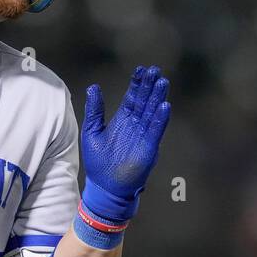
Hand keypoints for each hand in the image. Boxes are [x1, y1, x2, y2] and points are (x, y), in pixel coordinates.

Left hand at [80, 65, 170, 222]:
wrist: (104, 186)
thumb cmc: (98, 162)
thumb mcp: (91, 132)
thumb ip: (94, 110)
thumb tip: (93, 87)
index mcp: (123, 119)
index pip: (132, 97)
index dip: (137, 83)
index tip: (141, 69)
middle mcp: (136, 124)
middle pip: (145, 101)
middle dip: (150, 86)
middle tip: (155, 70)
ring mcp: (143, 135)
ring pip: (152, 112)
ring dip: (158, 98)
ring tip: (162, 82)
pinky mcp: (149, 148)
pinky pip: (156, 131)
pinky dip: (160, 119)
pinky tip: (165, 106)